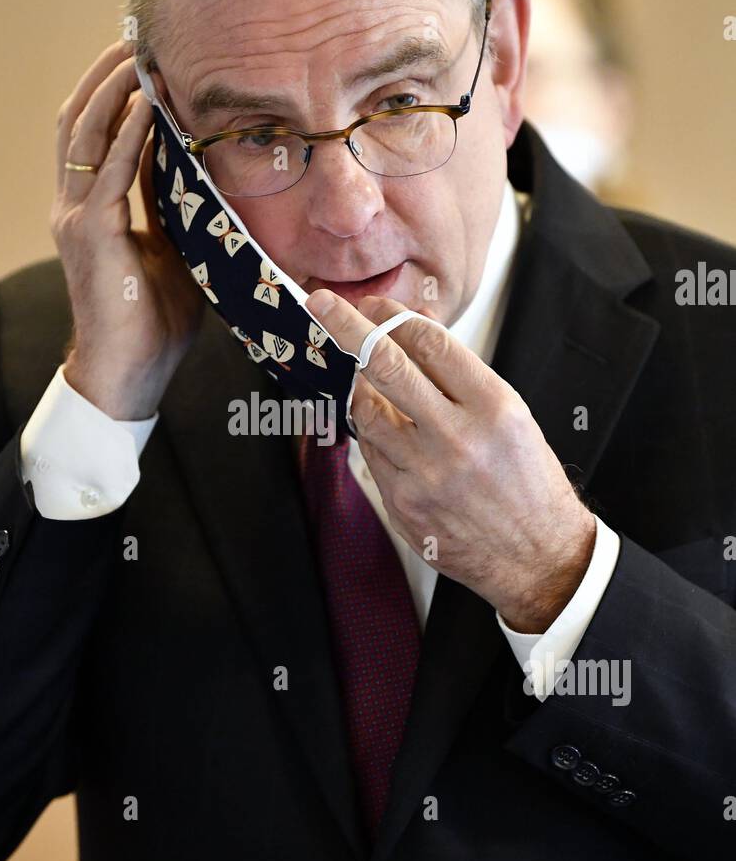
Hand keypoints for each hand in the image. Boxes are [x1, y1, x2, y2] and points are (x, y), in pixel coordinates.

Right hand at [51, 41, 203, 418]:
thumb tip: (191, 160)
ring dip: (112, 90)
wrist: (128, 374)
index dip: (112, 91)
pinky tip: (150, 105)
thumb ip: (170, 204)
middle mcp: (72, 206)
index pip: (92, 133)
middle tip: (138, 36)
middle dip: (106, 74)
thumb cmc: (153, 321)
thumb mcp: (171, 247)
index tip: (144, 56)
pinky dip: (128, 134)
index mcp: (89, 209)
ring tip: (141, 54)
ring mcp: (75, 218)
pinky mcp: (89, 235)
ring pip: (84, 133)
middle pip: (78, 118)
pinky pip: (109, 171)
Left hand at [304, 289, 596, 631]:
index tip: (372, 305)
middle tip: (322, 305)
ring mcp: (425, 473)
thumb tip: (414, 332)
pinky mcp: (403, 504)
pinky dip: (373, 435)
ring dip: (361, 389)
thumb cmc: (527, 483)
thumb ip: (461, 379)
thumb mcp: (512, 418)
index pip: (429, 343)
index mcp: (493, 407)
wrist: (538, 556)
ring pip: (367, 411)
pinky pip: (371, 453)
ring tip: (369, 384)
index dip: (392, 316)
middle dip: (347, 327)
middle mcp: (458, 437)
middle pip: (386, 366)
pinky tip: (387, 432)